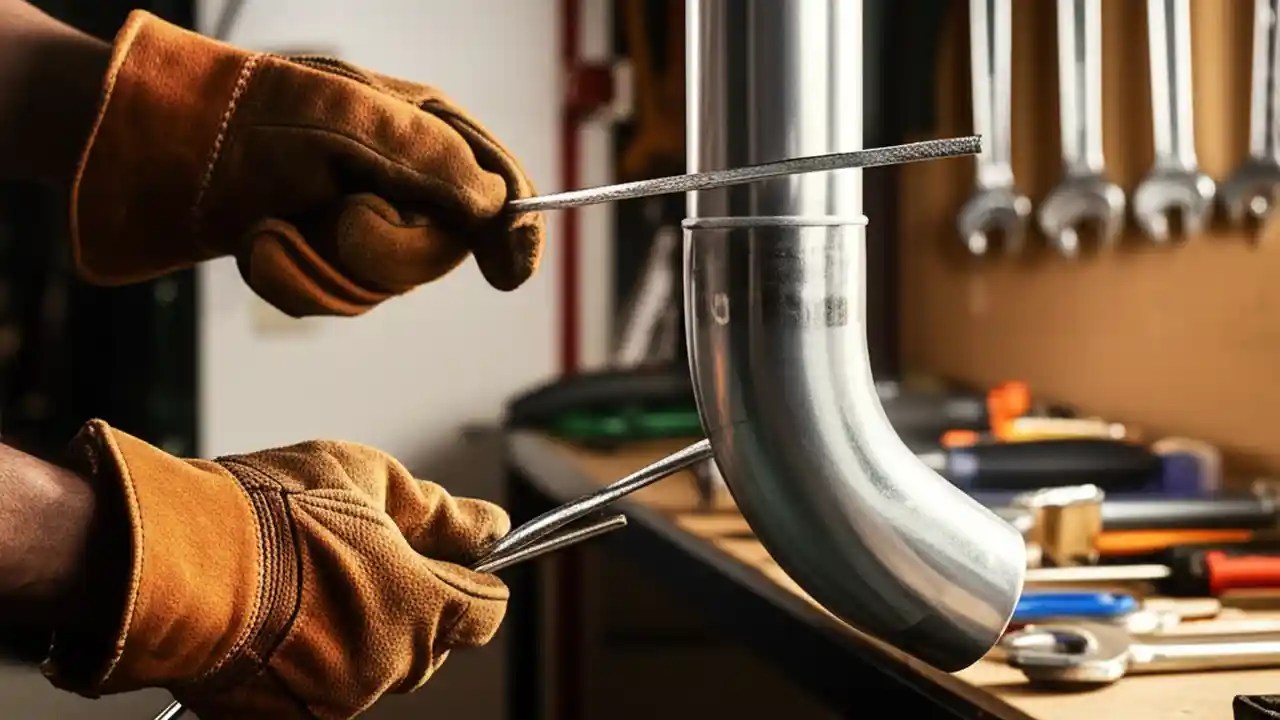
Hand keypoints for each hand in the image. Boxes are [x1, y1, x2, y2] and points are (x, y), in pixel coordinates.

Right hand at [43, 420, 508, 719]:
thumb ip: (440, 512)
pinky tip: (281, 617)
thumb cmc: (269, 513)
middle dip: (412, 602)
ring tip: (309, 581)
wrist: (170, 561)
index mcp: (423, 608)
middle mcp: (391, 666)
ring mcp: (340, 698)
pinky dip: (312, 658)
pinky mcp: (290, 717)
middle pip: (431, 642)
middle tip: (364, 557)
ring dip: (360, 629)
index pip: (486, 611)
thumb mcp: (369, 481)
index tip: (456, 561)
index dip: (473, 581)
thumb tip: (491, 526)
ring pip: (376, 666)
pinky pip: (322, 687)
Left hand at [71, 10, 544, 315]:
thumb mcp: (350, 119)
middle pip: (442, 252)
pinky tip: (261, 243)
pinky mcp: (320, 260)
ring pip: (383, 285)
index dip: (515, 229)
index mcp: (427, 130)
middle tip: (338, 217)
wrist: (157, 145)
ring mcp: (362, 224)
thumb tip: (494, 204)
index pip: (501, 185)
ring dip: (322, 264)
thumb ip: (431, 160)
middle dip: (387, 249)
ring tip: (275, 226)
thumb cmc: (254, 112)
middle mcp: (404, 181)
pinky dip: (291, 279)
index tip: (509, 270)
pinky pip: (332, 298)